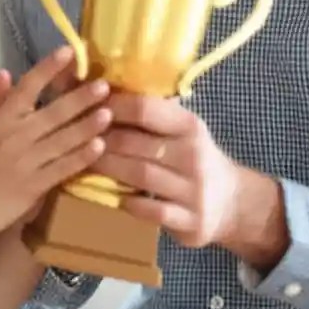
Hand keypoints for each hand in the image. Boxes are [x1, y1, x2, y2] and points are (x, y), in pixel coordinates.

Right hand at [0, 46, 111, 237]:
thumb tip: (5, 73)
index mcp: (1, 118)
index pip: (27, 86)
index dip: (48, 68)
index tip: (69, 52)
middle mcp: (15, 136)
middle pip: (53, 112)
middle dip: (80, 98)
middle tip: (104, 85)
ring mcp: (26, 161)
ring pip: (63, 140)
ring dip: (88, 126)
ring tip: (109, 114)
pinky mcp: (35, 186)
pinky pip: (63, 168)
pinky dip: (81, 157)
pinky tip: (100, 147)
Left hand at [89, 93, 242, 248]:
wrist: (232, 202)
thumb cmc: (193, 158)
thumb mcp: (183, 130)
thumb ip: (152, 114)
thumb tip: (103, 88)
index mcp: (189, 126)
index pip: (145, 109)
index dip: (112, 106)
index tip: (88, 106)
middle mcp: (193, 155)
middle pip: (135, 143)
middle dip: (101, 140)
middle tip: (76, 138)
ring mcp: (193, 190)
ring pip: (140, 175)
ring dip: (108, 169)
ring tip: (85, 164)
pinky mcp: (190, 221)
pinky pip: (151, 211)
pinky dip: (130, 204)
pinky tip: (114, 198)